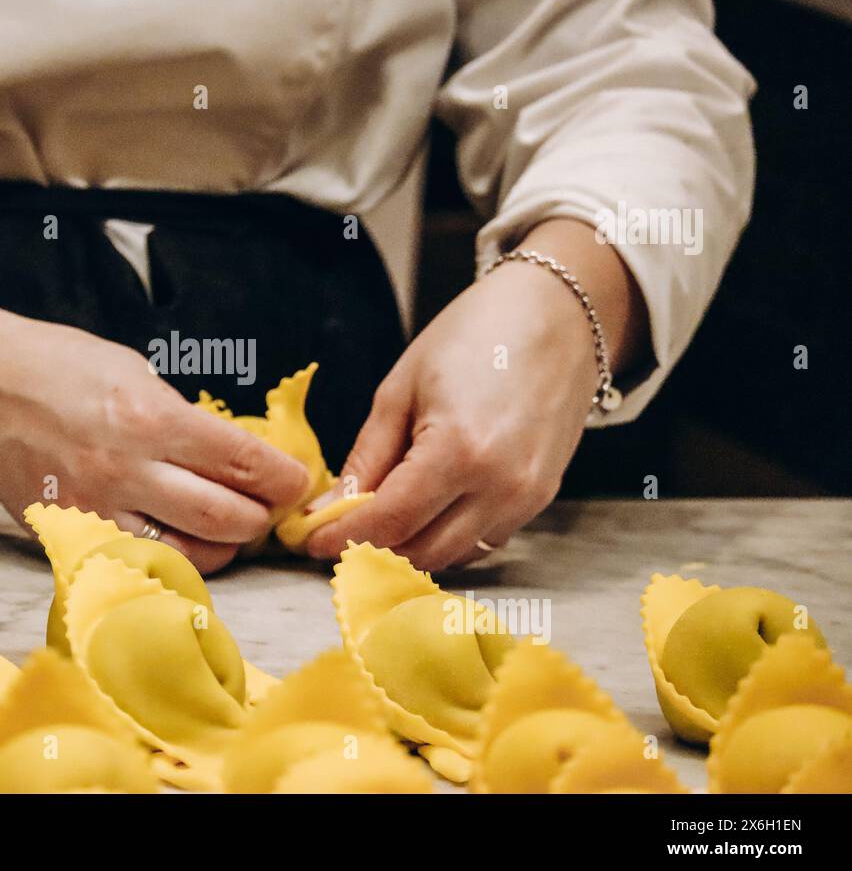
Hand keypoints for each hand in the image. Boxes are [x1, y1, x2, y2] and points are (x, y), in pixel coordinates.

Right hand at [0, 318, 308, 572]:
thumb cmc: (60, 369)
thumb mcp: (134, 371)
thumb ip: (182, 418)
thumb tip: (232, 457)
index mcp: (149, 418)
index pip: (243, 462)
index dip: (283, 479)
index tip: (295, 483)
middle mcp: (125, 470)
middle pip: (225, 518)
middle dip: (259, 518)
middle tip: (265, 508)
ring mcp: (96, 510)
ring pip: (188, 555)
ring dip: (222, 548)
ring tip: (226, 529)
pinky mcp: (71, 535)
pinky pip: (140, 563)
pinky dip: (172, 559)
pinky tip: (179, 541)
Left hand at [307, 221, 646, 569]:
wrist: (560, 314)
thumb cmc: (475, 335)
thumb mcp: (401, 389)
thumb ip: (366, 458)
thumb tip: (328, 509)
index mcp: (459, 451)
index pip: (389, 523)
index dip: (342, 538)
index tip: (310, 541)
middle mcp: (500, 486)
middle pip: (420, 552)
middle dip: (370, 551)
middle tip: (335, 533)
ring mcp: (527, 498)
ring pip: (452, 556)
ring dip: (408, 549)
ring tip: (375, 520)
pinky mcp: (541, 499)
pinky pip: (482, 540)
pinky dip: (445, 537)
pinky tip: (422, 511)